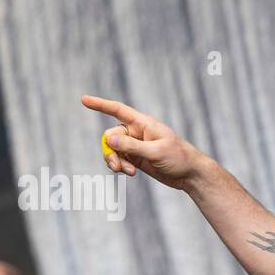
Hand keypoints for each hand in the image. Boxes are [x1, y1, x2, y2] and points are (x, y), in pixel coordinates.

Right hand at [81, 94, 206, 189]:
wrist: (190, 175)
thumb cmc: (179, 158)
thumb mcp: (156, 152)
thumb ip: (132, 147)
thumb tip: (108, 140)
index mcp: (143, 123)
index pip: (118, 110)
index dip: (100, 105)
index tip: (84, 100)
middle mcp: (137, 132)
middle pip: (111, 136)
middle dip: (110, 151)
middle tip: (117, 166)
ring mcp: (135, 146)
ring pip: (113, 150)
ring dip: (114, 161)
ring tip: (126, 172)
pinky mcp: (136, 159)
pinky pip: (119, 159)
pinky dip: (120, 166)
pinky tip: (129, 174)